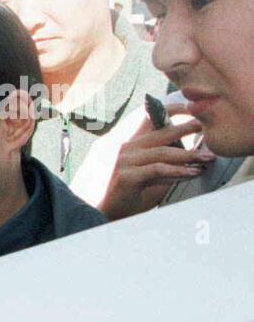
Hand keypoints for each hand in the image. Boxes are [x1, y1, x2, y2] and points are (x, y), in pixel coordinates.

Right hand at [99, 112, 213, 220]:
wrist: (114, 213)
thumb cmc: (136, 192)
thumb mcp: (156, 173)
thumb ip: (169, 161)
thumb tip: (197, 154)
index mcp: (135, 143)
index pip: (152, 118)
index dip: (171, 110)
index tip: (192, 108)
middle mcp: (129, 147)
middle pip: (162, 133)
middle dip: (187, 128)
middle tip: (208, 128)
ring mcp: (126, 160)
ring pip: (163, 152)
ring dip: (189, 155)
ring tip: (207, 158)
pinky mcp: (127, 175)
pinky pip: (157, 169)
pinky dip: (178, 171)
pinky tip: (192, 172)